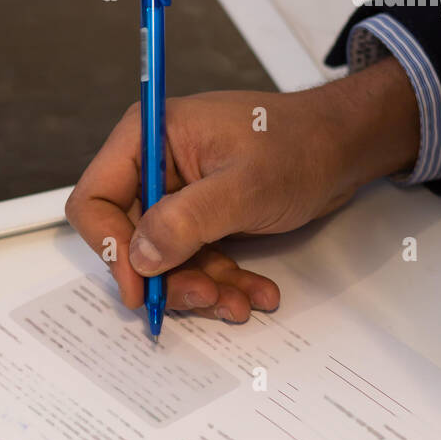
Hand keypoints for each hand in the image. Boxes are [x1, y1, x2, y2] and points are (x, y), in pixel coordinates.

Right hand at [65, 58, 419, 322]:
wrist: (344, 149)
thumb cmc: (300, 145)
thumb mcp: (243, 185)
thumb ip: (186, 221)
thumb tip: (141, 257)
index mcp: (149, 139)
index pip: (95, 201)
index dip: (110, 248)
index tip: (139, 286)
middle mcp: (155, 169)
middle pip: (130, 242)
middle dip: (168, 278)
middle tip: (205, 296)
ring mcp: (178, 199)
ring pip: (166, 263)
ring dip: (202, 289)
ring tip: (240, 301)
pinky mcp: (202, 222)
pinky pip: (196, 264)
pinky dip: (222, 284)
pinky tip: (254, 292)